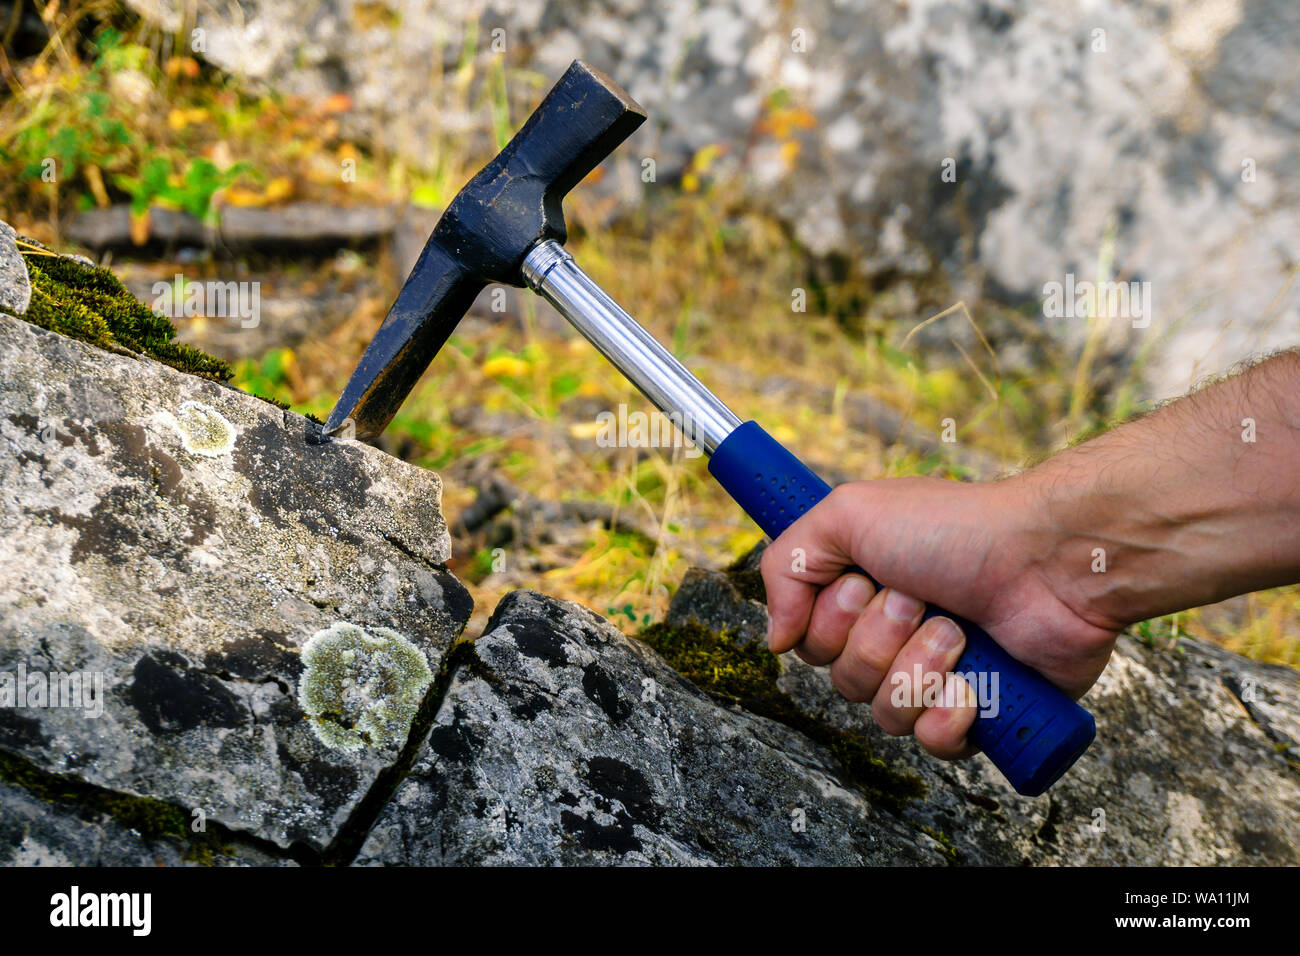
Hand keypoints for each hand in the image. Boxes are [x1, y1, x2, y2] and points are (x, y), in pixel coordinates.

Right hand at [759, 476, 1119, 759]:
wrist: (1048, 559)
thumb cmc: (956, 527)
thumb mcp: (847, 512)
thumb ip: (786, 564)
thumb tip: (776, 640)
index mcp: (864, 595)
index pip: (809, 644)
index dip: (828, 623)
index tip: (862, 583)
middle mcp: (896, 638)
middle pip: (842, 681)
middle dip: (879, 639)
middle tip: (919, 598)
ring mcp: (938, 678)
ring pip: (885, 714)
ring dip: (919, 668)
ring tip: (958, 630)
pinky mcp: (981, 714)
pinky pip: (934, 745)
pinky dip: (950, 716)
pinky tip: (974, 683)